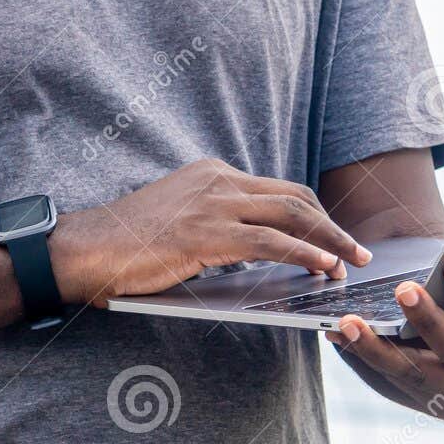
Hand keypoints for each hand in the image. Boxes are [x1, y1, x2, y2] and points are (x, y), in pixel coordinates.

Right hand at [50, 158, 371, 305]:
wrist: (85, 250)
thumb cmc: (127, 247)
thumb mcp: (179, 222)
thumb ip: (216, 226)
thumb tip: (255, 254)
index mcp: (212, 174)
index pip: (278, 190)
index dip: (313, 215)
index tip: (334, 236)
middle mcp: (218, 180)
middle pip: (295, 198)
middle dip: (332, 227)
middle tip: (357, 252)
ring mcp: (213, 203)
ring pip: (291, 216)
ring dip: (329, 243)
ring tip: (351, 265)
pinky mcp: (207, 232)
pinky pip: (270, 242)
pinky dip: (304, 254)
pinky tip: (322, 269)